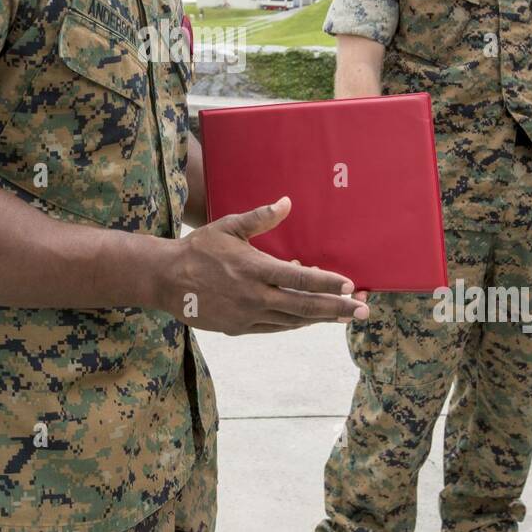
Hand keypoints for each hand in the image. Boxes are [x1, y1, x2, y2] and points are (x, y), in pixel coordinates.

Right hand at [166, 196, 369, 335]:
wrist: (166, 280)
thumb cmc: (199, 249)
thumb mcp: (228, 227)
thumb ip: (260, 217)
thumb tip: (287, 202)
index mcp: (254, 269)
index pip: (300, 278)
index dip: (328, 283)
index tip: (351, 285)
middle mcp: (254, 296)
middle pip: (305, 306)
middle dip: (338, 309)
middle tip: (365, 311)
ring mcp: (247, 316)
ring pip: (293, 321)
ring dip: (321, 319)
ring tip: (346, 317)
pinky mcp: (240, 329)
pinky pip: (276, 328)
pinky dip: (296, 323)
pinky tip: (310, 320)